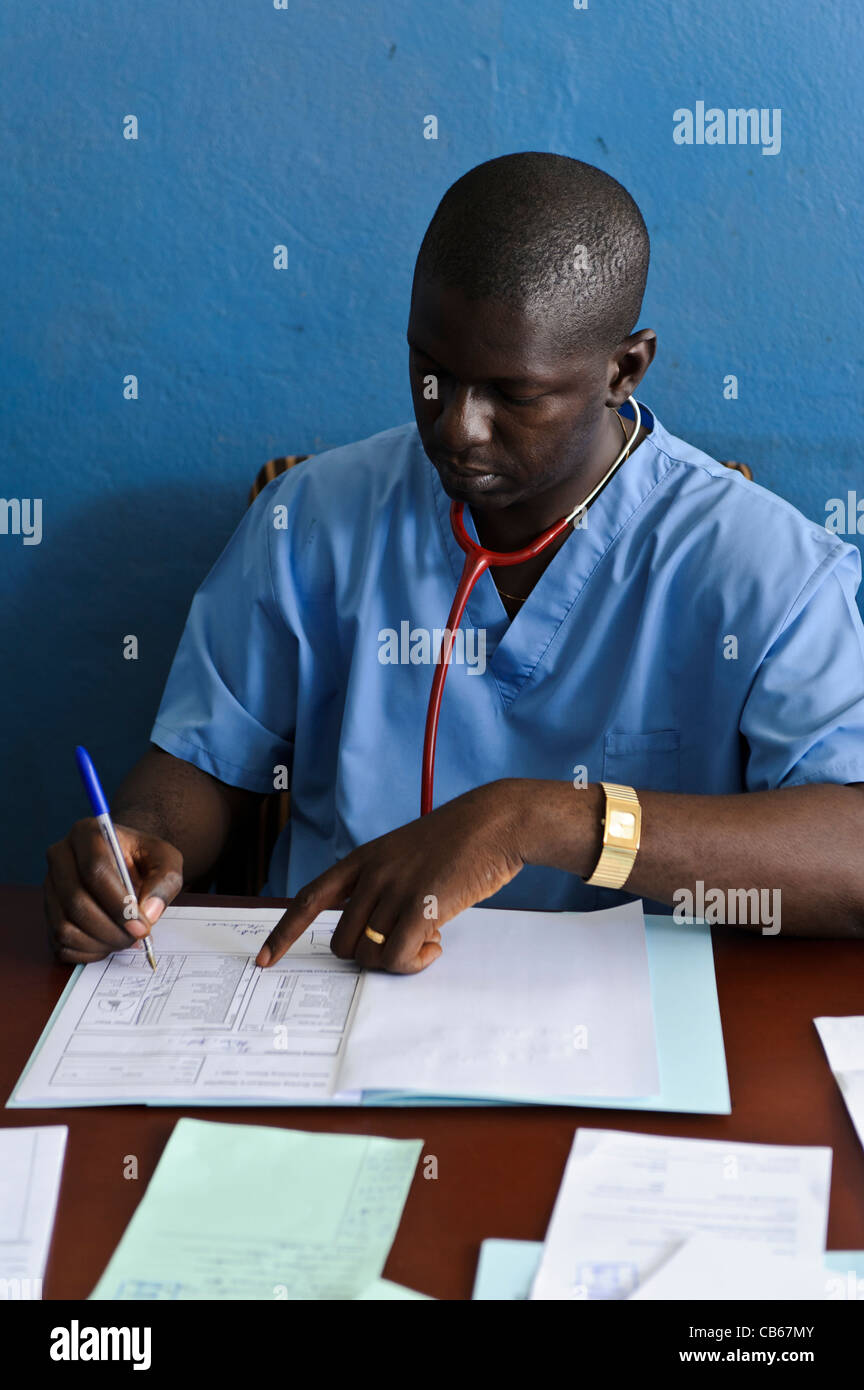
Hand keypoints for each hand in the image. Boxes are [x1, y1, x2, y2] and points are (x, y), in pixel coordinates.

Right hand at [45, 818, 183, 962]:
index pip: (95, 870)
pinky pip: (60, 943)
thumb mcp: (166, 859)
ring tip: (125, 939)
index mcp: (86, 833)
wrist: (127, 865)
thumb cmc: (144, 859)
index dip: (119, 903)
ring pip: (64, 926)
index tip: (142, 924)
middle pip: (76, 901)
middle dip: (111, 928)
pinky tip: (108, 943)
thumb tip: (148, 912)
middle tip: (137, 936)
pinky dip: (87, 952)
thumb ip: (165, 880)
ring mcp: (49, 887)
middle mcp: (60, 857)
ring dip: (100, 942)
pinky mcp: (48, 913)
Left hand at [258, 781, 527, 973]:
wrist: (496, 822)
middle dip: (369, 953)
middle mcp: (371, 875)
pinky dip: (415, 962)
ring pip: (370, 954)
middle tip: (404, 940)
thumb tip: (374, 933)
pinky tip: (436, 943)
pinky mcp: (422, 906)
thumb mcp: (404, 853)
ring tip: (427, 938)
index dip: (284, 934)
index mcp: (362, 860)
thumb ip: (382, 885)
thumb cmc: (457, 840)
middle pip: (343, 942)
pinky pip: (398, 957)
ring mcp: (395, 889)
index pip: (309, 899)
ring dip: (397, 959)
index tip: (265, 960)